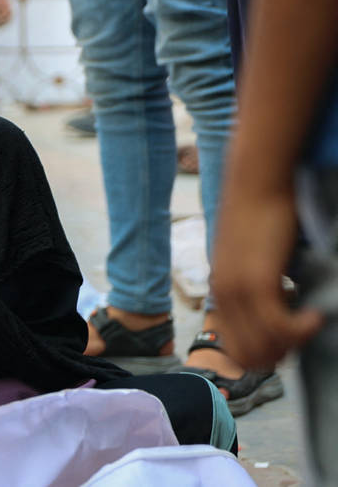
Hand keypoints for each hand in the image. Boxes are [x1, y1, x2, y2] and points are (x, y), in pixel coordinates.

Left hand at [211, 188, 323, 368]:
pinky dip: (302, 330)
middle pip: (249, 355)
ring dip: (295, 343)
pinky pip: (280, 328)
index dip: (267, 351)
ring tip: (312, 321)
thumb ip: (261, 282)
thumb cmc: (263, 213)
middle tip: (304, 332)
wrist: (257, 181)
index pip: (236, 348)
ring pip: (265, 347)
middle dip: (281, 353)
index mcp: (220, 291)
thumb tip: (284, 304)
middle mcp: (222, 295)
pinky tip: (316, 315)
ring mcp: (236, 291)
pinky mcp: (257, 282)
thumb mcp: (255, 255)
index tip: (291, 334)